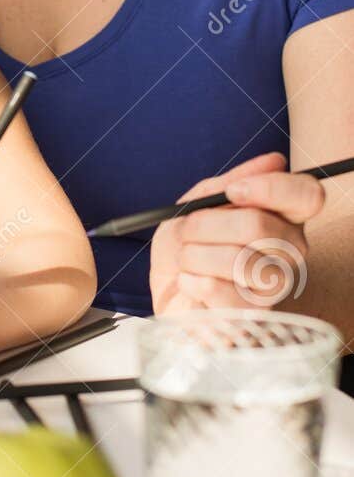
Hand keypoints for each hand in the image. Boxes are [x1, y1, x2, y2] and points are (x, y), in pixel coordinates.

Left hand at [149, 151, 323, 312]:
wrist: (166, 289)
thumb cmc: (187, 245)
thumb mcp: (198, 202)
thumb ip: (232, 181)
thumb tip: (274, 160)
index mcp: (284, 218)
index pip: (309, 196)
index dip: (271, 188)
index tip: (232, 191)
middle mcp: (290, 251)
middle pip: (259, 225)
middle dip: (206, 224)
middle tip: (187, 231)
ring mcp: (275, 285)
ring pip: (238, 259)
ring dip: (195, 254)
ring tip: (186, 259)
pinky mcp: (252, 315)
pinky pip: (221, 291)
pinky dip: (191, 280)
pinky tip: (188, 281)